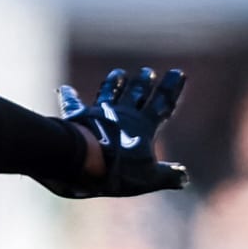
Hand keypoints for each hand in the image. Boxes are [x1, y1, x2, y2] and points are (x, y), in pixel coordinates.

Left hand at [39, 67, 188, 197]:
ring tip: (117, 73)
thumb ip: (167, 175)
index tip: (178, 72)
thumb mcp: (149, 177)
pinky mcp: (77, 117)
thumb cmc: (118, 170)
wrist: (82, 162)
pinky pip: (72, 104)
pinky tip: (64, 89)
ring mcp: (98, 113)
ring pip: (108, 93)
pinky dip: (69, 96)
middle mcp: (122, 114)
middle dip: (144, 83)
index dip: (171, 88)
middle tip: (147, 71)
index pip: (162, 103)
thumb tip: (184, 176)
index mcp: (143, 126)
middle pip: (136, 93)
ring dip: (113, 83)